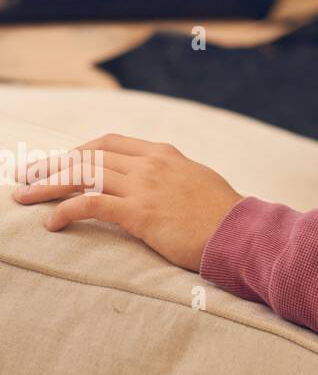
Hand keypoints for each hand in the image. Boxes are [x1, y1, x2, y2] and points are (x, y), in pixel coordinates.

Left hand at [12, 134, 242, 271]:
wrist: (238, 230)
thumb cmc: (222, 212)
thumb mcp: (197, 179)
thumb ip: (172, 174)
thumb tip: (156, 181)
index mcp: (163, 153)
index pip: (109, 143)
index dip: (78, 151)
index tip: (59, 163)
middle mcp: (150, 164)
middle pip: (88, 157)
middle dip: (51, 166)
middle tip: (25, 176)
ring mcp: (144, 186)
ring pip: (82, 176)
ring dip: (46, 186)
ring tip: (22, 196)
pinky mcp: (139, 212)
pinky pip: (90, 204)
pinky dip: (64, 210)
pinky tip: (51, 222)